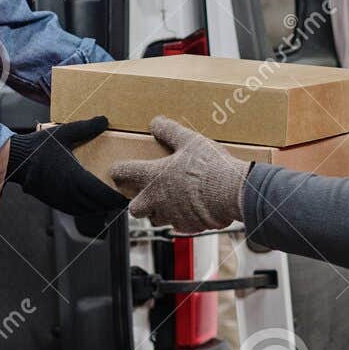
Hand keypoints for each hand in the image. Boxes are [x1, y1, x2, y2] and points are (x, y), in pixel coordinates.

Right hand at [4, 116, 128, 215]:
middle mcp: (70, 193)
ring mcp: (62, 200)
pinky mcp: (54, 202)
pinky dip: (87, 209)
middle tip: (124, 197)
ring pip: (88, 210)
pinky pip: (76, 210)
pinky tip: (92, 201)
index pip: (103, 195)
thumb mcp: (64, 133)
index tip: (128, 196)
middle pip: (99, 205)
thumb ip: (86, 127)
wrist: (15, 160)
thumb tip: (105, 119)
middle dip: (112, 203)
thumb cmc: (39, 146)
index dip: (118, 198)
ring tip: (111, 199)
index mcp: (76, 178)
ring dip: (100, 207)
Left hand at [109, 116, 250, 232]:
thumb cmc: (210, 166)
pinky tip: (195, 208)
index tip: (118, 170)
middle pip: (134, 208)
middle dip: (138, 202)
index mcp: (153, 176)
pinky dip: (183, 218)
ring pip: (156, 218)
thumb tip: (156, 122)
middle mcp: (157, 200)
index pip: (123, 172)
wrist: (231, 192)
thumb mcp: (190, 141)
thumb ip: (169, 131)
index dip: (117, 170)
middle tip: (148, 192)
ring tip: (174, 200)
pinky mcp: (188, 227)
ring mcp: (172, 216)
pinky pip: (179, 225)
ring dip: (160, 211)